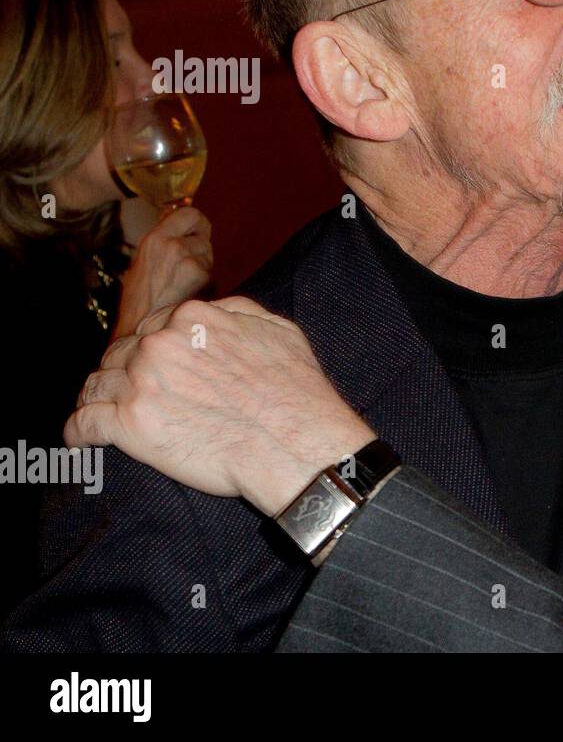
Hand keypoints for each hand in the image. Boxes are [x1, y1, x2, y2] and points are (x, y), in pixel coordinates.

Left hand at [70, 296, 374, 515]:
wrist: (293, 443)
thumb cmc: (294, 390)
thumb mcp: (277, 330)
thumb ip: (236, 311)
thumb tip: (213, 310)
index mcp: (190, 318)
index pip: (151, 327)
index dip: (150, 348)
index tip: (153, 366)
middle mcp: (159, 344)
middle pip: (120, 354)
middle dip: (122, 371)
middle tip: (130, 393)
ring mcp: (141, 384)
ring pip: (96, 385)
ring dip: (95, 397)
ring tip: (97, 411)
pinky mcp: (130, 425)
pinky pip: (83, 424)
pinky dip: (77, 432)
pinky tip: (79, 439)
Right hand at [113, 205, 213, 338]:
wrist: (140, 328)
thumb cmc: (140, 298)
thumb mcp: (144, 260)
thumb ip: (165, 241)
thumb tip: (185, 225)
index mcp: (155, 239)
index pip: (190, 213)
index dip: (196, 222)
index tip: (195, 230)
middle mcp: (174, 246)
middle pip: (204, 235)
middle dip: (199, 247)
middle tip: (186, 264)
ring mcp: (190, 261)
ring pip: (209, 255)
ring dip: (202, 266)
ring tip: (182, 283)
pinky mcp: (203, 278)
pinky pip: (212, 274)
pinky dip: (205, 283)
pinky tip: (188, 294)